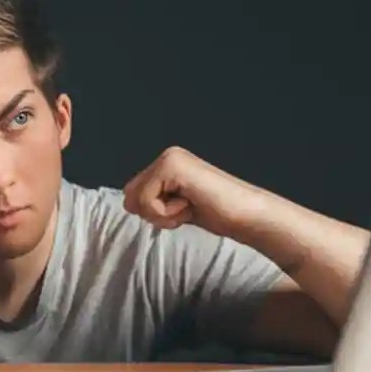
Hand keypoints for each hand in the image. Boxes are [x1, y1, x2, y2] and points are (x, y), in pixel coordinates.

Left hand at [123, 147, 275, 239]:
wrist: (244, 215)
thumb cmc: (216, 214)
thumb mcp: (175, 207)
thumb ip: (153, 201)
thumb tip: (126, 202)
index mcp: (167, 163)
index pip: (132, 194)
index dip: (152, 212)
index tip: (183, 209)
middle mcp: (167, 156)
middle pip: (130, 196)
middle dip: (153, 213)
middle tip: (185, 208)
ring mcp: (170, 159)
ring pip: (137, 199)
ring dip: (162, 214)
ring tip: (190, 205)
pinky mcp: (172, 167)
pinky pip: (148, 201)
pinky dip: (167, 213)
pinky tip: (191, 204)